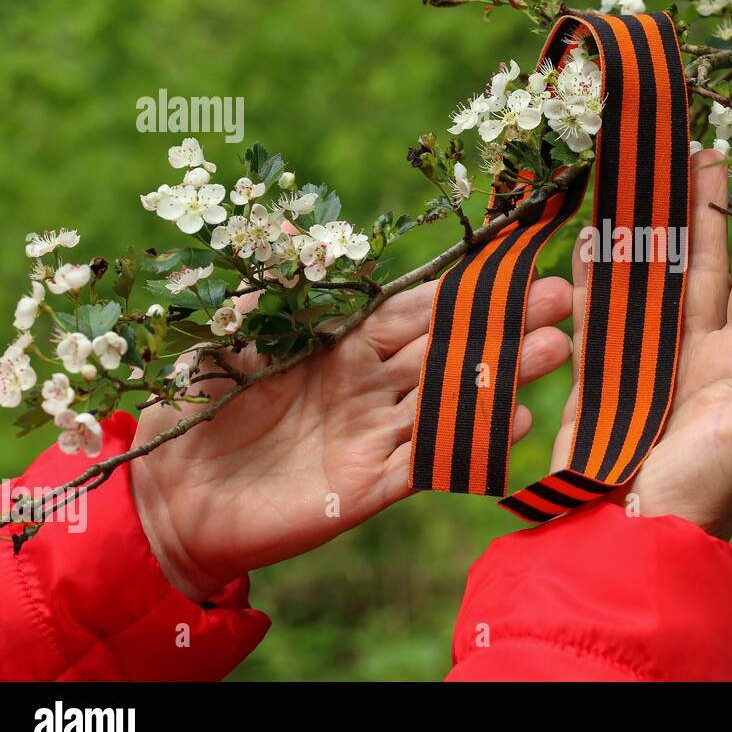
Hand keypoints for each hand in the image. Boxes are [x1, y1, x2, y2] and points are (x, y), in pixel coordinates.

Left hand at [132, 276, 573, 601]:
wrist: (168, 500)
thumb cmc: (190, 409)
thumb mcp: (221, 339)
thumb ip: (268, 293)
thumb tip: (293, 230)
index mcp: (340, 342)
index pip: (414, 309)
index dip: (463, 289)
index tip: (514, 264)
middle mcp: (370, 383)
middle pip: (450, 347)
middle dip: (506, 321)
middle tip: (564, 297)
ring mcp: (376, 433)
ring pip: (453, 398)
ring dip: (505, 375)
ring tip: (559, 350)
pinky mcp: (371, 485)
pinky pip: (432, 459)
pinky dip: (474, 442)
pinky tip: (518, 421)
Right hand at [550, 155, 731, 538]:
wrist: (625, 548)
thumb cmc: (699, 499)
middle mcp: (701, 357)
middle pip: (706, 266)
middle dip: (707, 209)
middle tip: (706, 148)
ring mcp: (651, 366)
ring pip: (653, 280)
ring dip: (651, 229)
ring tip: (646, 175)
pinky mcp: (606, 381)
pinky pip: (602, 315)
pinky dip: (597, 276)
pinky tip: (593, 236)